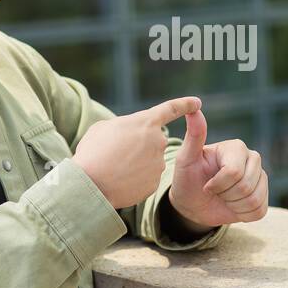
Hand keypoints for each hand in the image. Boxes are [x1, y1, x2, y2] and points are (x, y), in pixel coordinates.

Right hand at [73, 96, 200, 208]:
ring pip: (149, 161)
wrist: (90, 184)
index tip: (197, 103)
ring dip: (135, 163)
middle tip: (116, 153)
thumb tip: (124, 136)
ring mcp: (158, 164)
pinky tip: (119, 181)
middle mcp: (158, 141)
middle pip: (152, 141)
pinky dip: (133, 179)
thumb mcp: (102, 129)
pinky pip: (145, 178)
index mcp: (146, 122)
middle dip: (138, 145)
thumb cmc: (92, 152)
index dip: (185, 104)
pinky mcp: (154, 183)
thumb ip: (121, 127)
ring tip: (114, 168)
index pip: (171, 109)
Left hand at [167, 106, 268, 227]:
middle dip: (225, 195)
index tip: (206, 185)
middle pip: (245, 186)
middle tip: (215, 192)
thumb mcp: (186, 159)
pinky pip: (259, 211)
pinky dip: (242, 214)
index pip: (234, 172)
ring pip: (253, 200)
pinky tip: (232, 206)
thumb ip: (194, 135)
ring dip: (232, 205)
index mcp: (236, 147)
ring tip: (223, 198)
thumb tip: (194, 109)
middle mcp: (253, 159)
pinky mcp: (265, 196)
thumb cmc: (188, 179)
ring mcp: (261, 177)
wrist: (193, 204)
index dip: (217, 185)